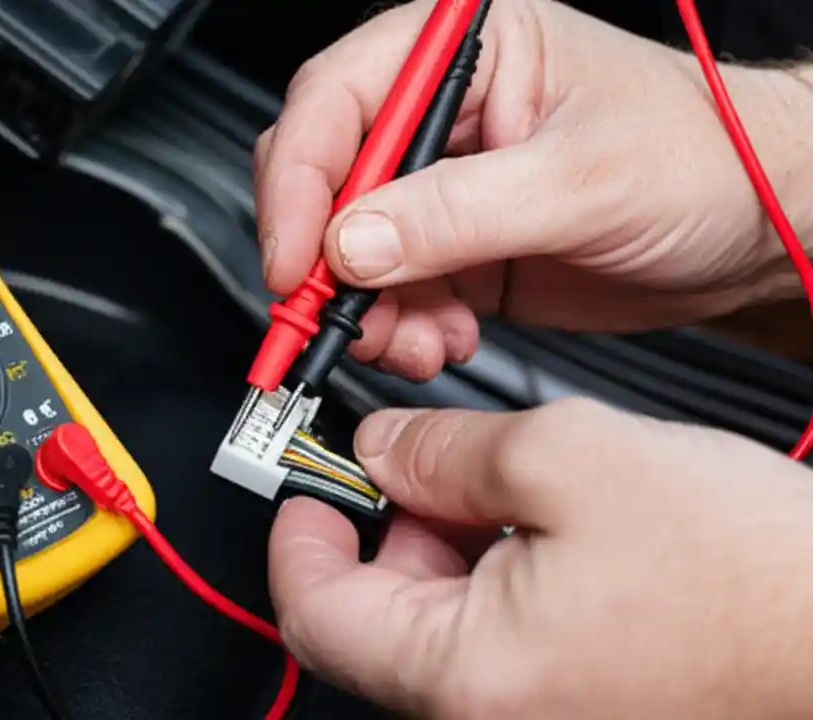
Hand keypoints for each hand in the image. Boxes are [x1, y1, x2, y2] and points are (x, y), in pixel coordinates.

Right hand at [255, 0, 812, 380]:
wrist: (757, 225)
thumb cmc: (700, 159)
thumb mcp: (578, 181)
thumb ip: (456, 213)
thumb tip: (349, 245)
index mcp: (464, 52)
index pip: (336, 100)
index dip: (298, 182)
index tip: (296, 260)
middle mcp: (439, 117)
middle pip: (324, 177)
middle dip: (323, 259)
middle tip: (337, 316)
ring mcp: (442, 187)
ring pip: (348, 250)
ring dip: (368, 309)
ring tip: (417, 341)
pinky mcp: (454, 248)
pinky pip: (390, 293)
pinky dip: (402, 329)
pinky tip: (444, 340)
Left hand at [268, 399, 812, 716]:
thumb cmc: (751, 576)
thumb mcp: (571, 460)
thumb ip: (444, 451)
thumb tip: (380, 448)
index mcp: (465, 674)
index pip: (316, 611)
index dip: (299, 532)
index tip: (307, 482)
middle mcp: (489, 717)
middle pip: (376, 619)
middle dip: (388, 527)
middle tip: (428, 464)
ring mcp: (533, 719)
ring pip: (438, 628)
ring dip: (449, 547)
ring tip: (518, 489)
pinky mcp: (576, 707)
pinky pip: (497, 645)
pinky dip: (497, 578)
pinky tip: (552, 531)